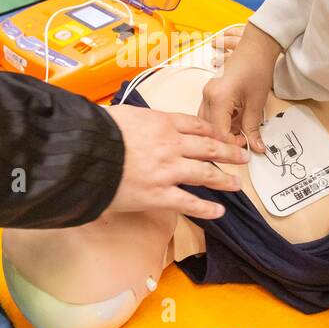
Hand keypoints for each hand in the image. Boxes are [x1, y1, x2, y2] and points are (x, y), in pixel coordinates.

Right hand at [104, 105, 248, 219]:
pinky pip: (189, 202)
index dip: (212, 130)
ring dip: (224, 179)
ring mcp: (168, 170)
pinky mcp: (160, 194)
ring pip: (206, 174)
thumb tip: (128, 125)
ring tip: (237, 183)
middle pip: (208, 147)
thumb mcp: (120, 115)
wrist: (87, 152)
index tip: (222, 134)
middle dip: (228, 152)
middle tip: (241, 155)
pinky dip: (206, 208)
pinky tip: (219, 212)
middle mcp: (171, 145)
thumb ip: (132, 123)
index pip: (195, 125)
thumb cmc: (97, 133)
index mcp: (161, 123)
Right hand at [199, 24, 281, 152]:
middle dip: (225, 139)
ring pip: (208, 122)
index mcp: (218, 98)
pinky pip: (211, 113)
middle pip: (209, 129)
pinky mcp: (211, 92)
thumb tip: (256, 147)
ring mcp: (207, 93)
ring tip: (241, 132)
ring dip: (223, 131)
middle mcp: (207, 96)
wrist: (257, 46)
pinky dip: (222, 122)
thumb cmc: (257, 68)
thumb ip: (253, 127)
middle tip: (244, 142)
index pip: (218, 132)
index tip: (245, 148)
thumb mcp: (257, 102)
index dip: (231, 144)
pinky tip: (236, 122)